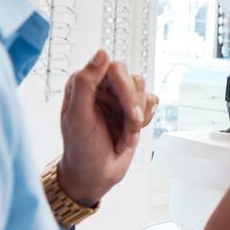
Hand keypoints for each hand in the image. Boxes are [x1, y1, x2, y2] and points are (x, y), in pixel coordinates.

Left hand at [57, 48, 157, 205]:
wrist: (95, 176)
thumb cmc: (81, 150)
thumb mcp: (78, 118)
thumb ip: (85, 83)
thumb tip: (102, 53)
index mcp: (84, 83)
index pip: (113, 68)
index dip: (124, 88)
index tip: (128, 111)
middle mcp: (102, 86)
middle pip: (132, 78)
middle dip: (134, 107)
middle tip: (130, 128)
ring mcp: (118, 98)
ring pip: (143, 91)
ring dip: (138, 119)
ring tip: (125, 137)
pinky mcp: (132, 109)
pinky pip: (151, 103)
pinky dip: (145, 121)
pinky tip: (130, 135)